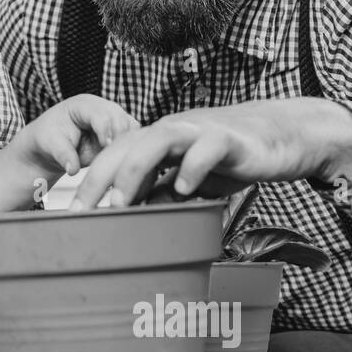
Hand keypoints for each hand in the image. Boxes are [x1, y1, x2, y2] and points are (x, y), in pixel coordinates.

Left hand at [18, 94, 139, 179]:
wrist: (53, 145)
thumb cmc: (50, 138)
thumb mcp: (50, 144)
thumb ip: (63, 154)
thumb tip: (72, 170)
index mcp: (83, 105)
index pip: (100, 114)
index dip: (105, 130)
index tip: (106, 147)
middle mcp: (102, 108)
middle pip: (121, 119)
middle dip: (120, 138)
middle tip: (117, 158)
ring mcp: (114, 120)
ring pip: (131, 130)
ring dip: (128, 146)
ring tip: (121, 163)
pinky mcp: (121, 134)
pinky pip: (133, 141)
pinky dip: (131, 151)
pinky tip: (125, 164)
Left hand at [70, 98, 351, 209]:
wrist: (279, 137)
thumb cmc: (231, 158)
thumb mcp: (189, 183)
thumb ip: (161, 196)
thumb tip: (133, 220)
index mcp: (157, 141)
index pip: (114, 157)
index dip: (90, 183)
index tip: (71, 212)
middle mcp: (171, 131)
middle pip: (124, 147)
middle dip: (98, 178)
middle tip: (80, 209)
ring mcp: (198, 131)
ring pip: (156, 141)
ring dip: (134, 170)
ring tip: (120, 201)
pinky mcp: (228, 138)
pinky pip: (205, 149)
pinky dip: (191, 168)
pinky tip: (183, 189)